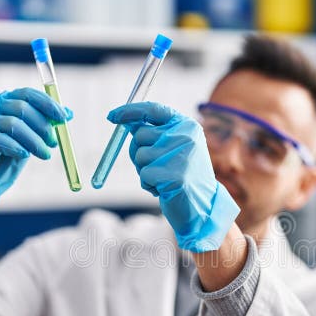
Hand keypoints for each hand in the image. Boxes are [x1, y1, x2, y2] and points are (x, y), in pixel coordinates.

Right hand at [0, 88, 70, 230]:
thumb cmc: (6, 161)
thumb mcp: (30, 142)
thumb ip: (45, 126)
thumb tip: (69, 113)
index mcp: (5, 102)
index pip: (27, 94)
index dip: (47, 104)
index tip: (64, 117)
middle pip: (21, 107)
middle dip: (42, 126)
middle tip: (54, 143)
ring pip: (11, 124)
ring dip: (33, 141)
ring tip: (44, 155)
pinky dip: (13, 146)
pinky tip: (23, 155)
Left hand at [107, 102, 239, 252]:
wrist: (203, 205)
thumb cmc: (183, 176)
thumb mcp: (174, 148)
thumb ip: (154, 134)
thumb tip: (125, 121)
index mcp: (187, 126)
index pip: (153, 109)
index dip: (129, 111)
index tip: (112, 116)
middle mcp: (185, 136)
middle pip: (140, 134)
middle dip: (138, 151)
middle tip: (154, 166)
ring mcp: (180, 156)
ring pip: (140, 155)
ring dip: (144, 170)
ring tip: (163, 178)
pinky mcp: (173, 176)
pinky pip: (144, 174)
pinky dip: (148, 184)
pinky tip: (164, 189)